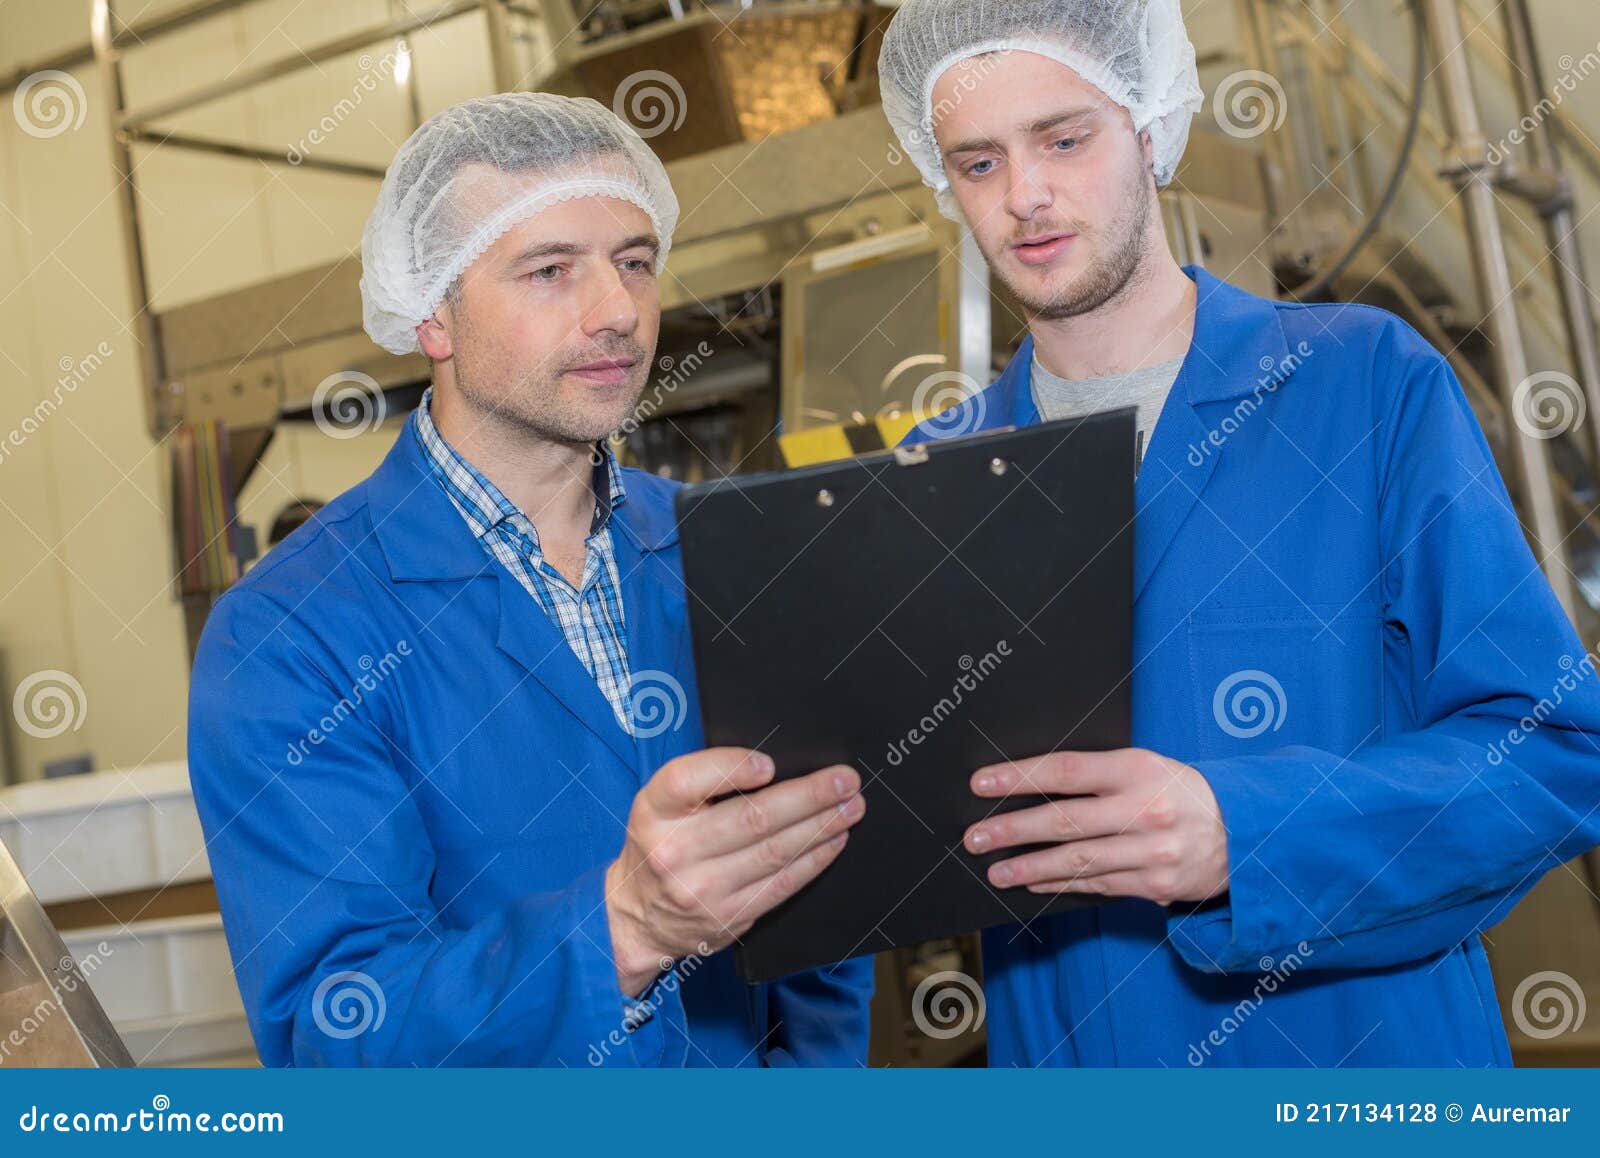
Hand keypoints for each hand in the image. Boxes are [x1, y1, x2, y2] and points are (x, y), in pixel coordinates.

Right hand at [605, 747, 864, 994]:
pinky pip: (781, 884)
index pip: (687, 780)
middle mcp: (674, 851)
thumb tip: (774, 765)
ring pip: (773, 852)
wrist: (638, 918)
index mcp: (654, 811)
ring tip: (851, 807)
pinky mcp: (729, 917)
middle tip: (845, 780)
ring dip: (821, 826)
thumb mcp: (660, 806)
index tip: (769, 764)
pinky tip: (834, 840)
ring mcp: (702, 889)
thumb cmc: (661, 843)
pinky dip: (813, 859)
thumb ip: (702, 783)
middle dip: (807, 796)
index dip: (730, 769)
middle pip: (749, 818)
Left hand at [963, 749, 1227, 905]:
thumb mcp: (1145, 767)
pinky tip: (1034, 883)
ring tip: (995, 870)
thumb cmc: (1178, 791)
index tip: (981, 784)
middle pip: (1065, 820)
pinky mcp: (1157, 885)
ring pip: (1078, 861)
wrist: (1247, 831)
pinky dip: (1062, 884)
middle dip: (1013, 830)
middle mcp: (1145, 810)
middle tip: (974, 837)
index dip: (1019, 777)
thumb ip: (1097, 775)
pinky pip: (1099, 885)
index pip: (1066, 770)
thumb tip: (1029, 785)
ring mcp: (1152, 851)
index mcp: (1138, 769)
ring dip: (1030, 867)